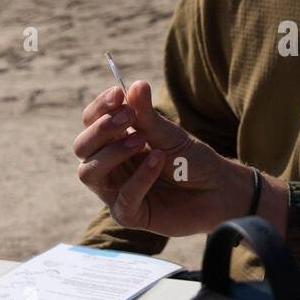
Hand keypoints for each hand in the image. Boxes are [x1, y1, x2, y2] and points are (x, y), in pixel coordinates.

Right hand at [73, 79, 268, 236]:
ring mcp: (116, 192)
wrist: (218, 191)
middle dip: (100, 129)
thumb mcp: (170, 134)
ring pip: (89, 173)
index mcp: (114, 142)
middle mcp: (109, 167)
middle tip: (127, 116)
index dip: (99, 108)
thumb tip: (136, 85)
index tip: (117, 93)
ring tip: (141, 140)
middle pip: (81, 147)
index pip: (90, 122)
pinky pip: (123, 198)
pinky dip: (139, 178)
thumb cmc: (191, 160)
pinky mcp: (130, 215)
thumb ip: (149, 115)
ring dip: (112, 153)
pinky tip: (158, 160)